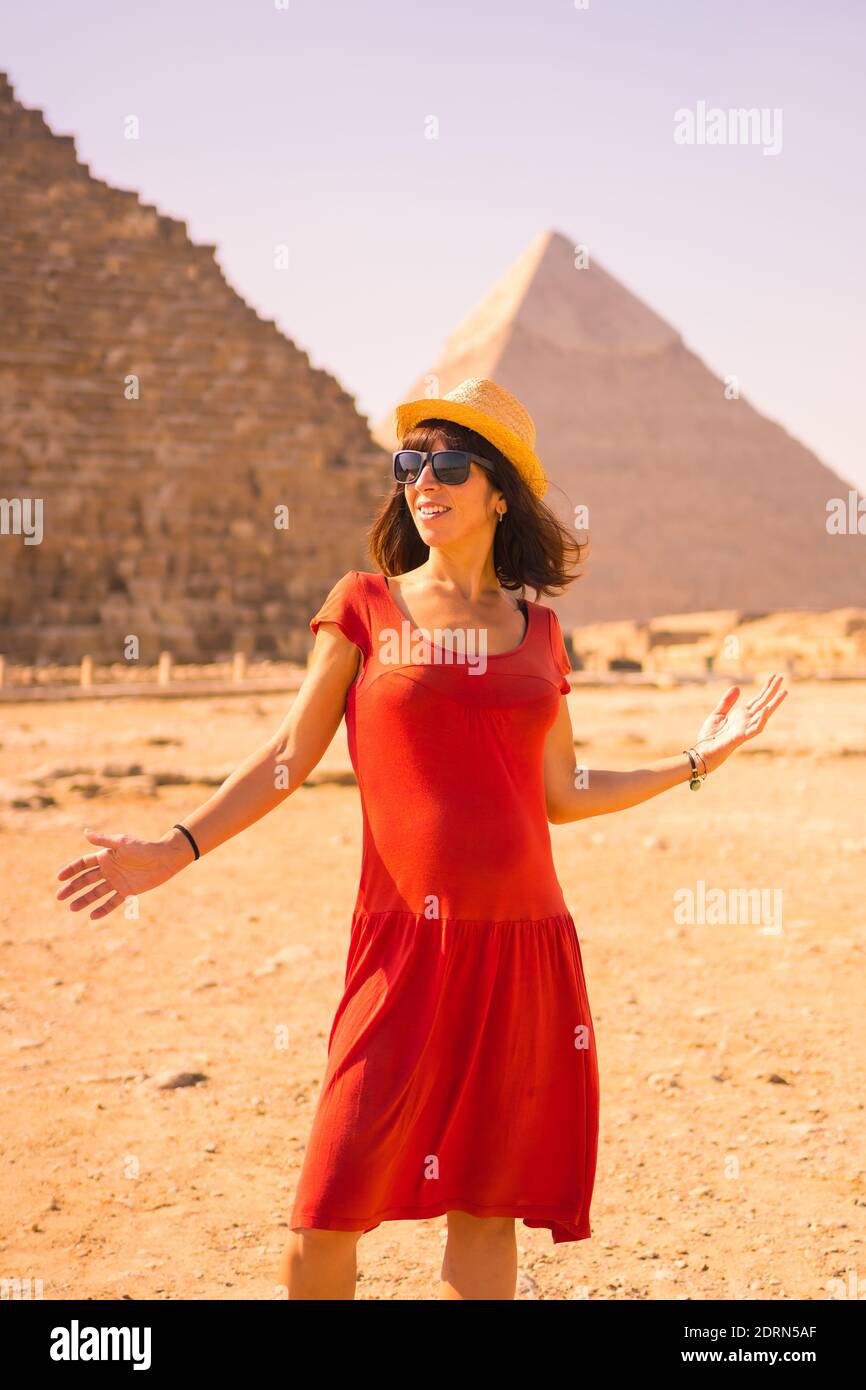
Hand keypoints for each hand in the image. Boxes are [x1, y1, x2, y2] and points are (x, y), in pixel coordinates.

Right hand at [55, 828, 192, 920]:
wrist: (164, 859)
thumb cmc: (143, 848)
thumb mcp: (121, 843)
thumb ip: (103, 840)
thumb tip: (85, 832)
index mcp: (105, 856)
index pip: (83, 864)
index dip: (71, 870)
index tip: (59, 878)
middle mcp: (109, 869)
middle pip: (86, 880)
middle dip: (72, 888)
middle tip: (59, 896)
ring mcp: (117, 881)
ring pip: (96, 893)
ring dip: (84, 900)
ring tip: (72, 908)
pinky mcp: (127, 891)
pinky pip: (112, 902)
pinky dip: (103, 909)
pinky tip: (92, 916)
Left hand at [691, 673, 788, 774]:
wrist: (702, 752)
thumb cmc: (710, 736)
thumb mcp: (717, 714)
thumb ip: (727, 702)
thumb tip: (737, 687)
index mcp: (742, 715)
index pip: (758, 699)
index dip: (766, 688)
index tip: (774, 677)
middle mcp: (746, 721)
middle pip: (763, 703)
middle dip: (772, 691)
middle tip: (781, 677)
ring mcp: (745, 729)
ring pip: (764, 715)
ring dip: (774, 704)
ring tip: (783, 692)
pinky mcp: (741, 737)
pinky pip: (755, 728)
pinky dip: (762, 718)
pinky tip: (767, 708)